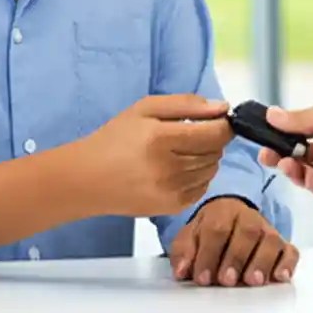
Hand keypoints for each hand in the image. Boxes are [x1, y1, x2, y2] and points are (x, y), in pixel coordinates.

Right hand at [81, 95, 233, 216]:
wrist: (88, 179)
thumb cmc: (116, 138)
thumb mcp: (145, 108)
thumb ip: (186, 104)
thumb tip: (223, 107)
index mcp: (161, 139)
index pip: (214, 134)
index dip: (224, 125)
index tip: (219, 119)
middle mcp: (169, 168)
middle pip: (216, 152)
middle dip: (212, 140)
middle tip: (192, 133)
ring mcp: (172, 192)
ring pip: (211, 170)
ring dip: (206, 158)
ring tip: (182, 151)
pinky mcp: (172, 208)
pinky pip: (202, 188)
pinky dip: (198, 176)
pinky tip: (178, 169)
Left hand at [169, 198, 297, 286]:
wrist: (231, 214)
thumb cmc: (210, 230)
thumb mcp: (191, 236)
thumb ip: (184, 252)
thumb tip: (181, 271)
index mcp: (221, 212)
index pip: (216, 230)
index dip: (209, 254)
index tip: (203, 277)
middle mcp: (248, 218)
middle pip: (246, 233)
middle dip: (236, 258)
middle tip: (227, 280)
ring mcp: (267, 230)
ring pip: (270, 240)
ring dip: (262, 261)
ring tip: (253, 280)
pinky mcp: (282, 244)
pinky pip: (290, 250)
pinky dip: (287, 263)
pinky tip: (279, 276)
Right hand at [258, 96, 312, 204]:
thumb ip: (300, 120)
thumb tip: (272, 115)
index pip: (310, 130)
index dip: (289, 134)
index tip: (268, 137)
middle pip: (311, 153)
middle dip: (289, 155)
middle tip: (268, 156)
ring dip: (299, 170)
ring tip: (285, 165)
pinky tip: (304, 176)